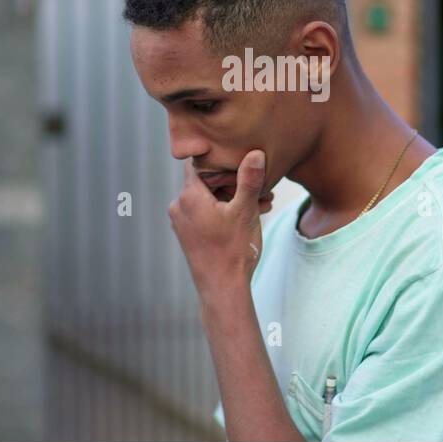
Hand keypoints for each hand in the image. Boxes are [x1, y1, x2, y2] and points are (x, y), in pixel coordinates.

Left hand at [169, 150, 267, 301]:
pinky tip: (249, 217)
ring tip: (262, 204)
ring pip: (210, 199)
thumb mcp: (246, 210)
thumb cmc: (233, 250)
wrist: (223, 289)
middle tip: (263, 189)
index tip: (242, 164)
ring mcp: (182, 222)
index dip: (222, 161)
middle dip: (236, 183)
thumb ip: (249, 179)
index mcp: (189, 196)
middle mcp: (179, 206)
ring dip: (235, 198)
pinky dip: (226, 211)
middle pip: (208, 182)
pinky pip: (206, 213)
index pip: (200, 163)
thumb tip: (255, 153)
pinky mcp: (188, 234)